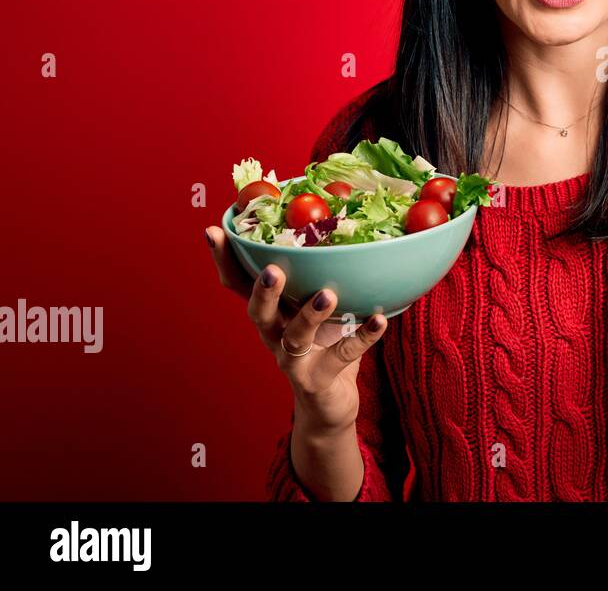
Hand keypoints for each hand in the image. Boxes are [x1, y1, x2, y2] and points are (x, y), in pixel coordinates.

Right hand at [206, 224, 386, 435]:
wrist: (330, 403)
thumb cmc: (324, 343)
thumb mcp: (316, 306)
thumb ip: (320, 274)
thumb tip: (341, 218)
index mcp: (271, 312)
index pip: (239, 284)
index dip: (225, 260)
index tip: (215, 230)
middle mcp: (274, 335)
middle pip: (258, 312)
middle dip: (263, 291)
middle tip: (272, 271)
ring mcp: (294, 361)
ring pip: (294, 338)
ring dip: (310, 315)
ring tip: (328, 294)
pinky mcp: (319, 379)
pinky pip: (342, 355)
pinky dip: (363, 337)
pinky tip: (379, 321)